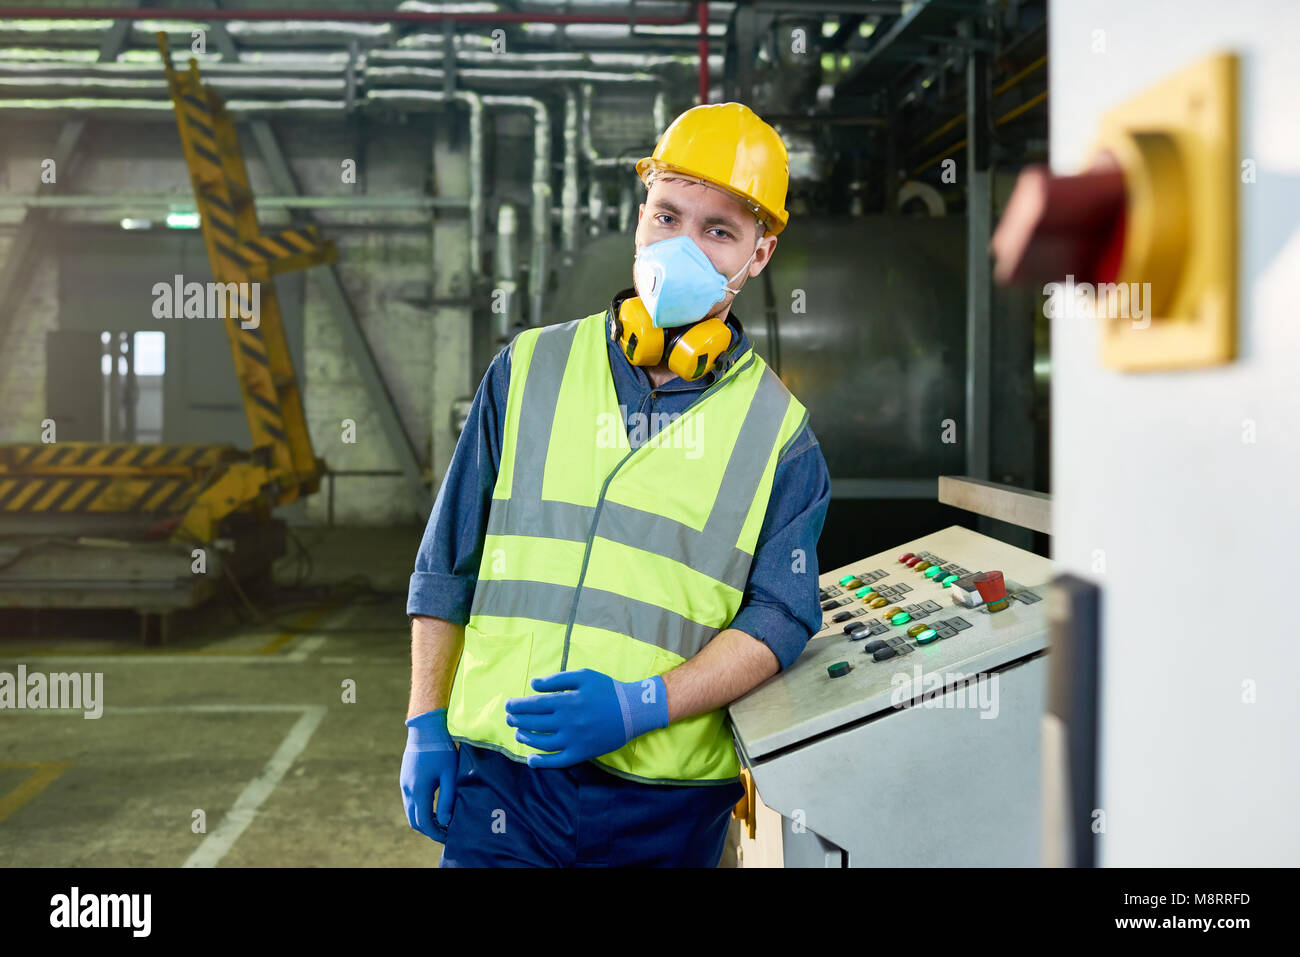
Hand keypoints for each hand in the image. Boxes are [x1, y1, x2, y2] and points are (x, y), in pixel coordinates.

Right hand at [400, 708, 457, 841]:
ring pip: (410, 812)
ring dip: (423, 820)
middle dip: (429, 830)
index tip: (448, 837)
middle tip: (445, 832)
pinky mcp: (405, 779)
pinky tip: (433, 806)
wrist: (425, 728)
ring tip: (441, 821)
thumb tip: (445, 821)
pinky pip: (409, 801)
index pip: (424, 822)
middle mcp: (408, 790)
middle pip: (414, 821)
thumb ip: (448, 799)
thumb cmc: (442, 749)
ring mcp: (404, 784)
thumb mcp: (449, 774)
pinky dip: (419, 809)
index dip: (435, 833)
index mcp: (419, 790)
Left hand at [504, 669, 668, 768]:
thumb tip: (533, 684)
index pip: (532, 706)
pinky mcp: (581, 753)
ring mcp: (573, 740)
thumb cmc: (607, 690)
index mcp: (565, 702)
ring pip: (541, 743)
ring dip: (525, 738)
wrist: (633, 711)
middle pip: (533, 724)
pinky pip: (557, 761)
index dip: (517, 706)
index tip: (508, 705)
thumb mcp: (583, 676)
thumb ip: (556, 680)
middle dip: (517, 720)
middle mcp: (566, 723)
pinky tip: (531, 760)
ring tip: (518, 734)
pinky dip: (542, 762)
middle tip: (509, 719)